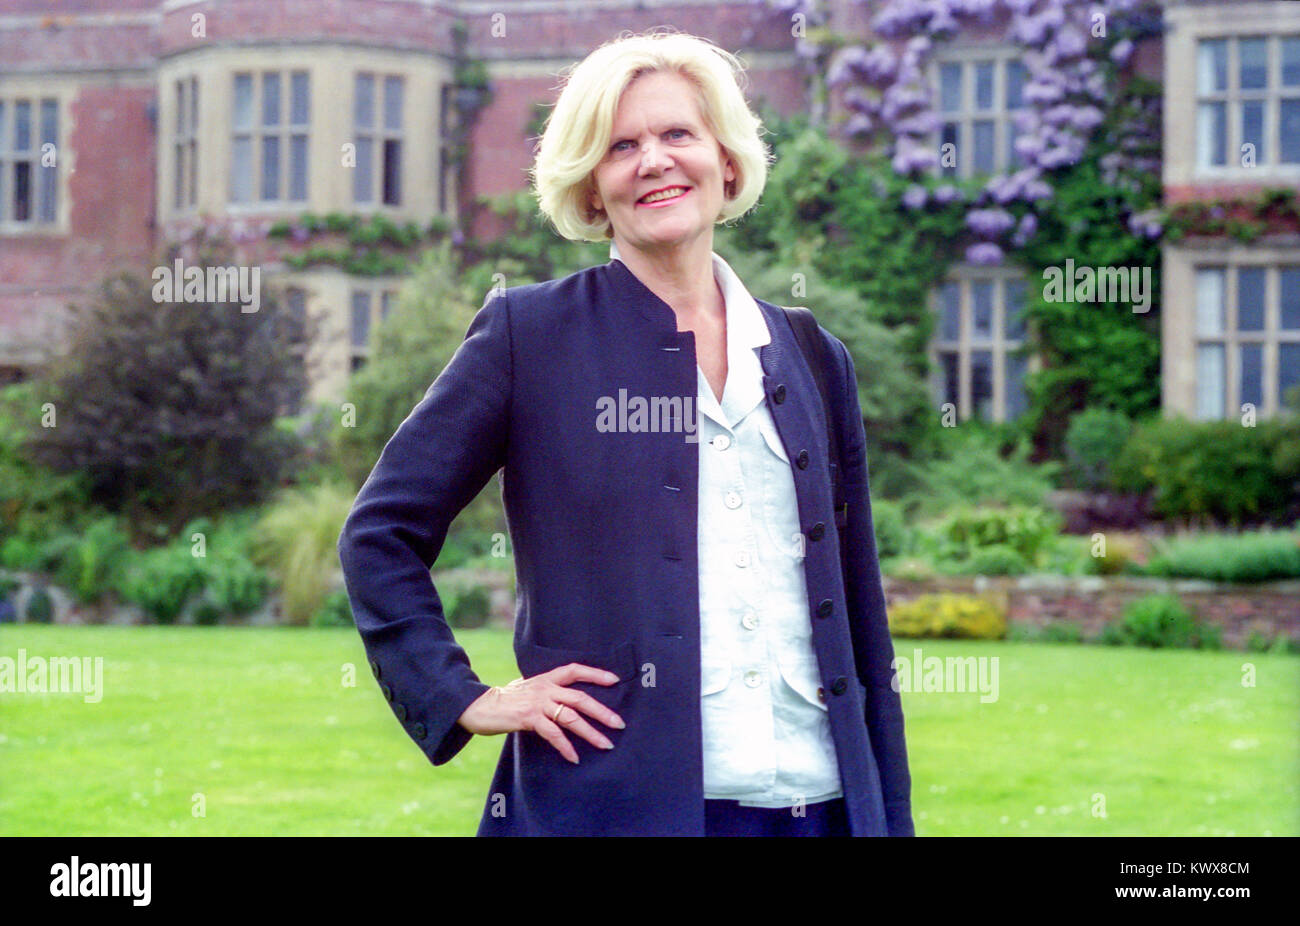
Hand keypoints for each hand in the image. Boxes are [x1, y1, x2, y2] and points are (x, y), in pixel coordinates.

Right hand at [457, 663, 626, 763]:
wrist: (481, 706)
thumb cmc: (506, 698)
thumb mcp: (528, 686)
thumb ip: (546, 688)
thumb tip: (562, 696)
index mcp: (547, 678)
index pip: (575, 670)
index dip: (595, 673)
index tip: (614, 680)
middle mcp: (545, 688)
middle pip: (580, 698)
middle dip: (602, 712)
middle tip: (619, 724)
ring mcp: (538, 702)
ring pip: (571, 717)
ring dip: (590, 732)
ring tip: (605, 744)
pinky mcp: (529, 718)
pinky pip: (553, 733)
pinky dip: (565, 746)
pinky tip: (574, 757)